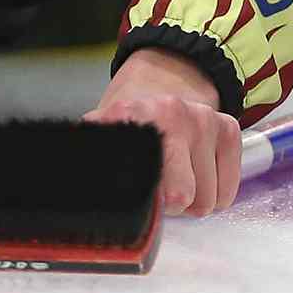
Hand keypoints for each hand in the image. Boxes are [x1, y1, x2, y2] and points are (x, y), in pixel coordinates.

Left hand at [84, 48, 242, 217]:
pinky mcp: (227, 128)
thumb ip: (85, 164)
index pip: (143, 184)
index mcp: (129, 116)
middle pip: (182, 198)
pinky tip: (195, 175)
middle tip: (157, 189)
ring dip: (192, 201)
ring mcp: (202, 119)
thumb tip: (65, 201)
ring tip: (175, 178)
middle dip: (171, 206)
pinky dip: (214, 195)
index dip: (142, 205)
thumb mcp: (100, 139)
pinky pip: (226, 194)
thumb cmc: (128, 127)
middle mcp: (170, 113)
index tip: (137, 202)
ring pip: (207, 201)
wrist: (155, 87)